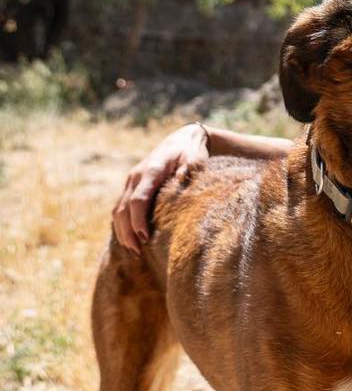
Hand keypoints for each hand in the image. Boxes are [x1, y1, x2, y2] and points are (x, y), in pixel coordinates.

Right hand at [112, 123, 209, 251]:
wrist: (182, 140)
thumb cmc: (191, 153)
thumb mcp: (195, 158)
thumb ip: (190, 169)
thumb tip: (184, 178)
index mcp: (150, 171)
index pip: (138, 199)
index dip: (139, 220)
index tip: (145, 237)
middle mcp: (136, 176)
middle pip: (123, 208)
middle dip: (128, 231)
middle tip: (138, 250)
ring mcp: (131, 181)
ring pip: (118, 209)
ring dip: (123, 231)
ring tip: (133, 250)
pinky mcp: (131, 186)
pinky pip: (120, 207)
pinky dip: (122, 224)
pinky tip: (130, 240)